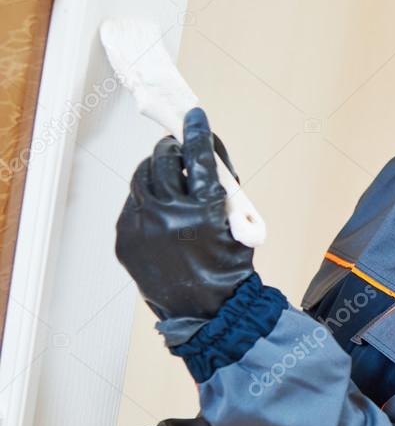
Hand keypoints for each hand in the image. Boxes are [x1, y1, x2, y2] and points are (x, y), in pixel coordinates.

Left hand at [115, 107, 253, 319]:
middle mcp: (171, 213)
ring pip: (142, 178)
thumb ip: (221, 192)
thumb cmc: (229, 268)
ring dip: (155, 170)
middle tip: (177, 148)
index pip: (200, 155)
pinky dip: (144, 199)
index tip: (194, 115)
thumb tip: (204, 159)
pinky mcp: (126, 239)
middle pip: (164, 160)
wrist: (207, 310)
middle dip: (171, 149)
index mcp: (205, 208)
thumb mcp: (237, 224)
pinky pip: (132, 205)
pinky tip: (157, 206)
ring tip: (165, 174)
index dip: (197, 130)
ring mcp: (143, 226)